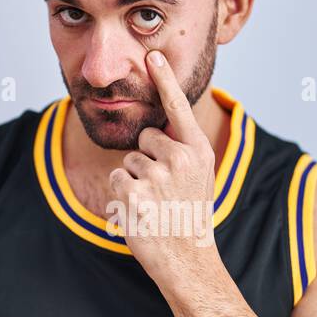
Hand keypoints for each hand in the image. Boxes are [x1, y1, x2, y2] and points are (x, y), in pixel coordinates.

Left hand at [108, 49, 220, 288]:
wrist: (188, 261)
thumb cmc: (190, 217)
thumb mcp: (200, 178)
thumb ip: (183, 150)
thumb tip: (158, 126)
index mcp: (199, 152)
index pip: (178, 108)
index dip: (165, 80)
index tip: (153, 55)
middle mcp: (180, 159)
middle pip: (146, 137)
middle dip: (147, 159)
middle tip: (164, 191)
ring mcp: (156, 176)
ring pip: (128, 160)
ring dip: (134, 181)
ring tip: (154, 205)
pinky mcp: (132, 193)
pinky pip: (115, 178)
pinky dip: (121, 195)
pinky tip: (140, 212)